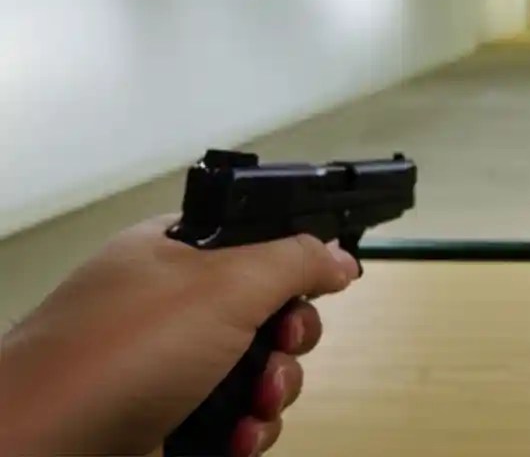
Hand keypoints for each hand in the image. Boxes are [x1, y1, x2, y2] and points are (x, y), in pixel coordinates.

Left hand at [0, 216, 359, 456]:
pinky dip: (248, 431)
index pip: (253, 240)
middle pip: (268, 312)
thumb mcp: (224, 284)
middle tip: (283, 344)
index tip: (320, 282)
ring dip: (275, 391)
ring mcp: (167, 369)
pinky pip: (235, 421)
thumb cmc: (111, 354)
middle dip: (291, 337)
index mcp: (172, 254)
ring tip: (257, 405)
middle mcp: (170, 308)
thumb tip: (339, 256)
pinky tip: (238, 438)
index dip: (292, 260)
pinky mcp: (168, 423)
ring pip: (258, 372)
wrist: (44, 453)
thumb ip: (295, 260)